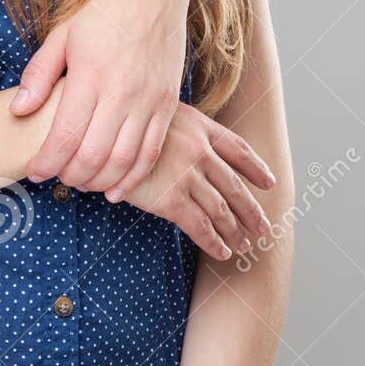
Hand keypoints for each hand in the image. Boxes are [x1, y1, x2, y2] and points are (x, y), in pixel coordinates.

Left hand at [10, 0, 231, 197]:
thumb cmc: (102, 9)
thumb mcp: (62, 35)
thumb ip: (40, 75)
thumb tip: (18, 111)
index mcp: (91, 74)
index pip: (65, 136)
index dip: (47, 162)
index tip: (34, 172)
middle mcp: (123, 91)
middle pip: (95, 156)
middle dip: (71, 176)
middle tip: (57, 179)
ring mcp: (151, 99)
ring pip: (126, 160)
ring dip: (101, 181)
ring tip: (82, 183)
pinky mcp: (169, 103)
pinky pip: (153, 151)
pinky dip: (135, 177)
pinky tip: (118, 188)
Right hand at [119, 100, 273, 259]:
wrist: (95, 133)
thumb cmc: (118, 122)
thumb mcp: (156, 113)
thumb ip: (178, 129)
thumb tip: (184, 146)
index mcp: (199, 126)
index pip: (238, 149)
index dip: (256, 168)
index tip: (269, 182)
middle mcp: (199, 150)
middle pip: (235, 184)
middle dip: (251, 208)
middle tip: (262, 226)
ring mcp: (187, 175)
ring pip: (221, 209)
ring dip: (235, 231)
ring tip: (243, 245)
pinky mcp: (171, 199)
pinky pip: (200, 227)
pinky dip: (214, 243)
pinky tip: (222, 253)